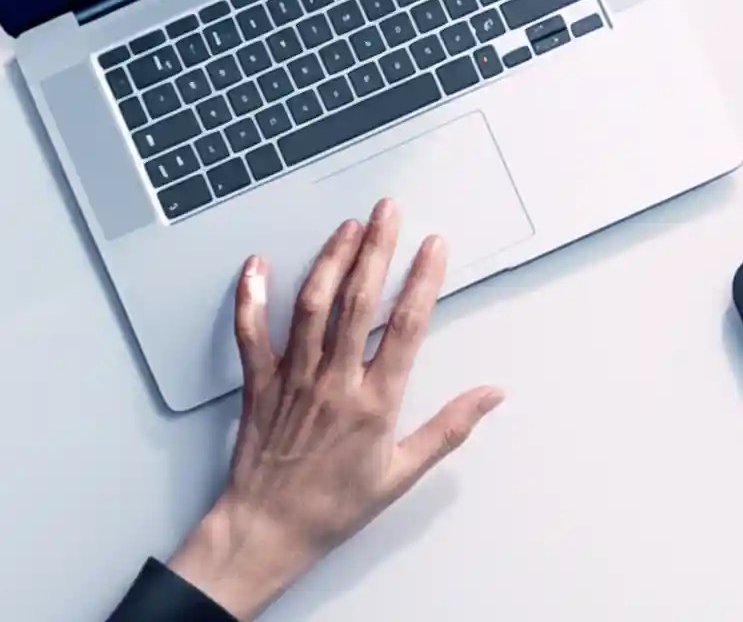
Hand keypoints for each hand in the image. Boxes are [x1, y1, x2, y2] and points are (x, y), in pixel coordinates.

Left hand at [168, 199, 504, 619]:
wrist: (266, 532)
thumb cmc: (334, 508)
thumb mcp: (403, 474)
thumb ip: (449, 428)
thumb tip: (492, 395)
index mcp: (376, 403)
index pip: (406, 327)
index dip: (423, 280)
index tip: (434, 246)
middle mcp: (335, 382)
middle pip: (359, 302)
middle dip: (376, 249)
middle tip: (389, 211)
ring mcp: (294, 380)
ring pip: (312, 307)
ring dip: (330, 260)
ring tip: (347, 226)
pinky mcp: (259, 386)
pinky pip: (251, 334)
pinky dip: (251, 297)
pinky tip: (259, 265)